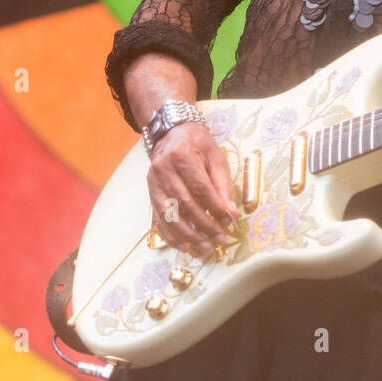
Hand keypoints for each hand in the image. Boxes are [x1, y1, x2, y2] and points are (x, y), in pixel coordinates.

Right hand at [146, 121, 241, 255]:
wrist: (170, 134)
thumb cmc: (197, 144)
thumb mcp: (215, 155)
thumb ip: (223, 183)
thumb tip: (231, 212)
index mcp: (182, 155)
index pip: (200, 186)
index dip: (215, 206)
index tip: (230, 220)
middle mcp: (163, 169)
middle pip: (184, 203)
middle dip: (204, 224)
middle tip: (221, 238)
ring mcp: (153, 183)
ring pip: (170, 215)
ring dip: (188, 235)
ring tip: (206, 247)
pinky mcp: (150, 194)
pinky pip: (159, 219)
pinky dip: (171, 235)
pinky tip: (185, 246)